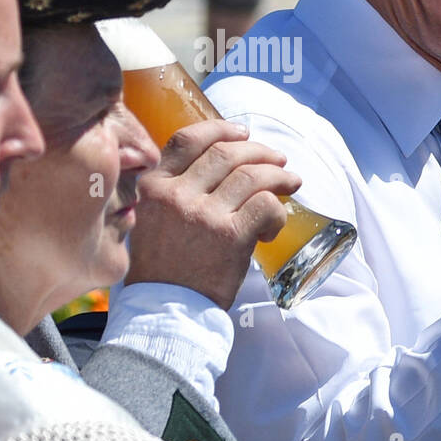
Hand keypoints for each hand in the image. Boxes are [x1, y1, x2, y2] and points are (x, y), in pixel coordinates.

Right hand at [126, 119, 301, 310]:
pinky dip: (278, 210)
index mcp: (154, 186)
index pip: (188, 140)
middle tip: (277, 160)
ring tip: (292, 182)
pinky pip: (266, 204)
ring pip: (252, 175)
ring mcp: (204, 213)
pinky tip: (274, 224)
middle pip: (226, 153)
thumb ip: (171, 191)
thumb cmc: (161, 269)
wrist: (165, 311)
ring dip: (279, 176)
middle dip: (259, 151)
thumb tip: (213, 168)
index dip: (220, 129)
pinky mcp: (231, 235)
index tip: (242, 132)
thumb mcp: (149, 219)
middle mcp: (177, 194)